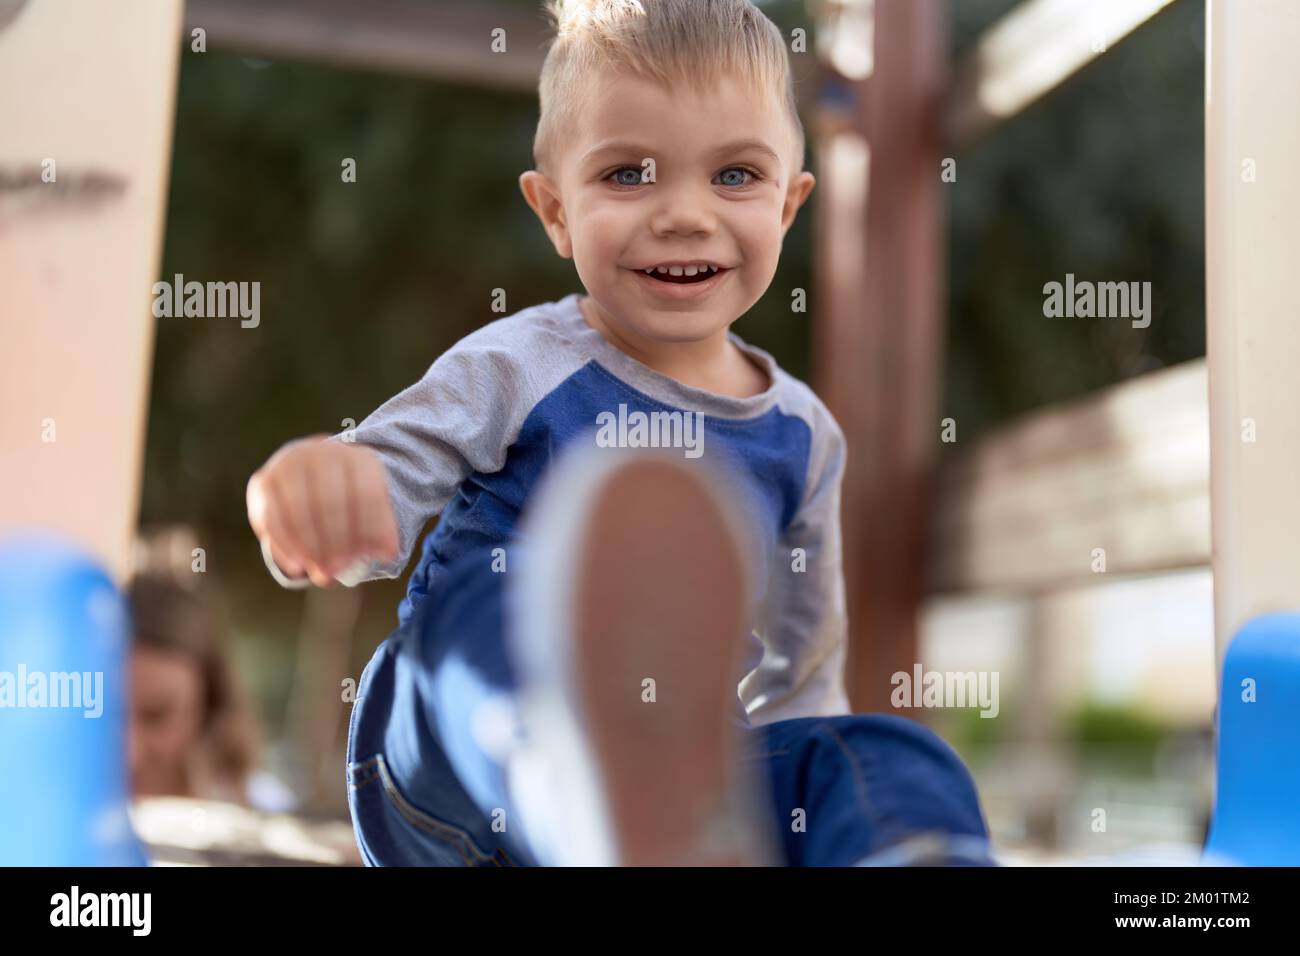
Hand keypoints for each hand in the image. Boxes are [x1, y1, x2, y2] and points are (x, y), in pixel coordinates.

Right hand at [246, 434, 398, 587]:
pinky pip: (271, 517)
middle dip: (336, 541)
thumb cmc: (348, 497)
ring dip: (311, 547)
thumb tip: (386, 553)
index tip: (378, 556)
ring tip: (323, 574)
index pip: (368, 491)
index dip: (373, 526)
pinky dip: (285, 546)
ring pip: (298, 509)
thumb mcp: (369, 508)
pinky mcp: (263, 481)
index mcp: (357, 457)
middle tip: (340, 571)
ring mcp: (289, 463)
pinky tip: (297, 566)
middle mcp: (321, 452)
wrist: (313, 472)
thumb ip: (378, 530)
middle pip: (330, 501)